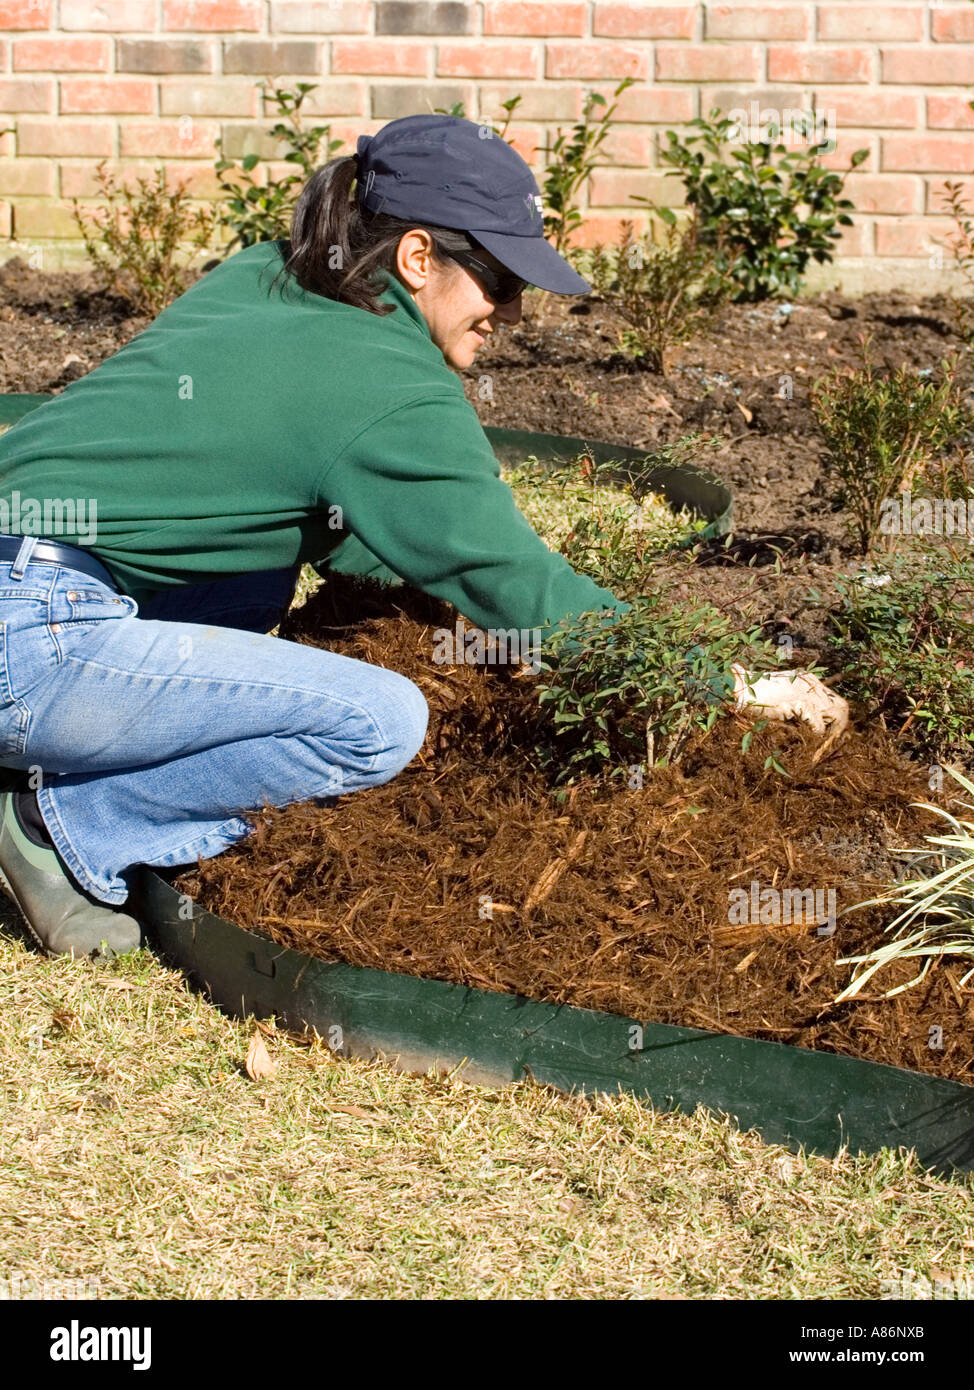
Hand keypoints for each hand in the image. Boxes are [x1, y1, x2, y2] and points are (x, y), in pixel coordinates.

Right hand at [730, 664, 849, 758]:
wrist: (738, 689)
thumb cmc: (754, 697)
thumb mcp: (782, 698)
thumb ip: (798, 708)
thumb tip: (813, 730)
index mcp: (808, 680)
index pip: (833, 701)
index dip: (835, 722)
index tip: (828, 739)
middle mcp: (811, 683)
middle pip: (841, 707)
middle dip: (839, 729)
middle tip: (828, 746)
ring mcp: (806, 692)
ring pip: (836, 715)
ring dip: (830, 735)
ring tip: (820, 749)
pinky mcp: (799, 702)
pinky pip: (818, 725)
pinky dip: (816, 737)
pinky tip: (808, 744)